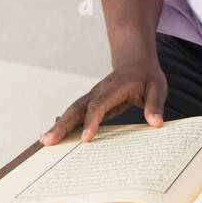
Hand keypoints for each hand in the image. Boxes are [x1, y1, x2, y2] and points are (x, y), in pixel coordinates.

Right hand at [38, 59, 167, 145]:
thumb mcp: (157, 87)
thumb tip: (156, 123)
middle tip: (48, 141)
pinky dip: (64, 124)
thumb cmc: (147, 75)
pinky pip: (76, 114)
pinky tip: (53, 135)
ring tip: (44, 141)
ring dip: (58, 126)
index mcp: (114, 87)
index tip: (85, 139)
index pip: (100, 105)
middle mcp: (98, 92)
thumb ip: (155, 105)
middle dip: (62, 125)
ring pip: (72, 111)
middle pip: (77, 108)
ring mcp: (93, 97)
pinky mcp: (91, 103)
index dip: (91, 121)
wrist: (135, 61)